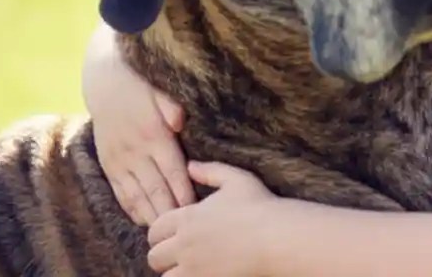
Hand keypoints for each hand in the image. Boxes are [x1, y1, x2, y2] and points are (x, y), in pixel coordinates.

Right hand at [82, 22, 193, 224]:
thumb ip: (172, 107)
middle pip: (156, 188)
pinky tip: (142, 218)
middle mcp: (134, 150)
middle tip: (186, 227)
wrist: (104, 75)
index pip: (173, 171)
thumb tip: (181, 122)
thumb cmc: (142, 82)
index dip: (184, 192)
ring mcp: (118, 158)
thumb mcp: (161, 88)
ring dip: (151, 213)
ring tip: (166, 229)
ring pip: (136, 194)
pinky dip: (131, 207)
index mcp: (153, 134)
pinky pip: (119, 190)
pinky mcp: (107, 161)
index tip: (196, 209)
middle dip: (171, 210)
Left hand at [147, 162, 277, 275]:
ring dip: (174, 272)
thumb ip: (210, 171)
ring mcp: (193, 267)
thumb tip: (190, 166)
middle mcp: (184, 243)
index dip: (160, 234)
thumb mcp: (237, 179)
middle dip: (163, 256)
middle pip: (154, 256)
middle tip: (178, 255)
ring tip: (189, 268)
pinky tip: (200, 274)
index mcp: (188, 217)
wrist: (277, 238)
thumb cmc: (260, 206)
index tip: (173, 236)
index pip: (155, 229)